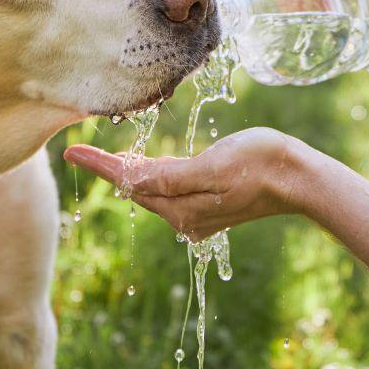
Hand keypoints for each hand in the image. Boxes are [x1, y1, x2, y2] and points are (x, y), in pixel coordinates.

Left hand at [64, 127, 305, 241]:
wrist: (299, 179)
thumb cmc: (259, 164)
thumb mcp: (211, 165)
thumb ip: (170, 176)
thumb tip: (132, 179)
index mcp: (180, 206)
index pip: (129, 182)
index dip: (98, 164)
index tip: (69, 152)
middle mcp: (184, 216)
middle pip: (136, 188)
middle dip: (107, 169)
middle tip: (78, 152)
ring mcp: (197, 213)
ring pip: (151, 190)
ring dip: (128, 172)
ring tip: (102, 157)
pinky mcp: (209, 205)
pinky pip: (169, 190)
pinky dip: (152, 175)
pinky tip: (146, 165)